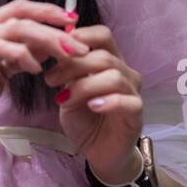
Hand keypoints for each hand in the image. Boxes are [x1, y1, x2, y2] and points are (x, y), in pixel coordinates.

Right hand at [0, 0, 88, 146]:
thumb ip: (19, 57)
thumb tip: (48, 47)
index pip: (18, 9)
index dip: (45, 10)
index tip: (70, 20)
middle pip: (20, 13)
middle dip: (53, 21)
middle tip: (78, 36)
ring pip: (16, 28)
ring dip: (47, 38)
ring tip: (68, 53)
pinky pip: (3, 50)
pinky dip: (25, 56)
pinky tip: (38, 70)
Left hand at [43, 23, 143, 182]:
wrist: (99, 151)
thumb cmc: (85, 118)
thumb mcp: (69, 90)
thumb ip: (67, 71)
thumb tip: (54, 48)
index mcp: (110, 61)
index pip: (103, 35)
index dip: (82, 36)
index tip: (57, 47)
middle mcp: (125, 72)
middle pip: (104, 56)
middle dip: (73, 65)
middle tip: (50, 79)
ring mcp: (133, 92)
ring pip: (114, 76)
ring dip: (84, 84)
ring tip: (64, 98)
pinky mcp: (136, 114)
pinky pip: (127, 101)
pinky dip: (108, 101)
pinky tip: (92, 106)